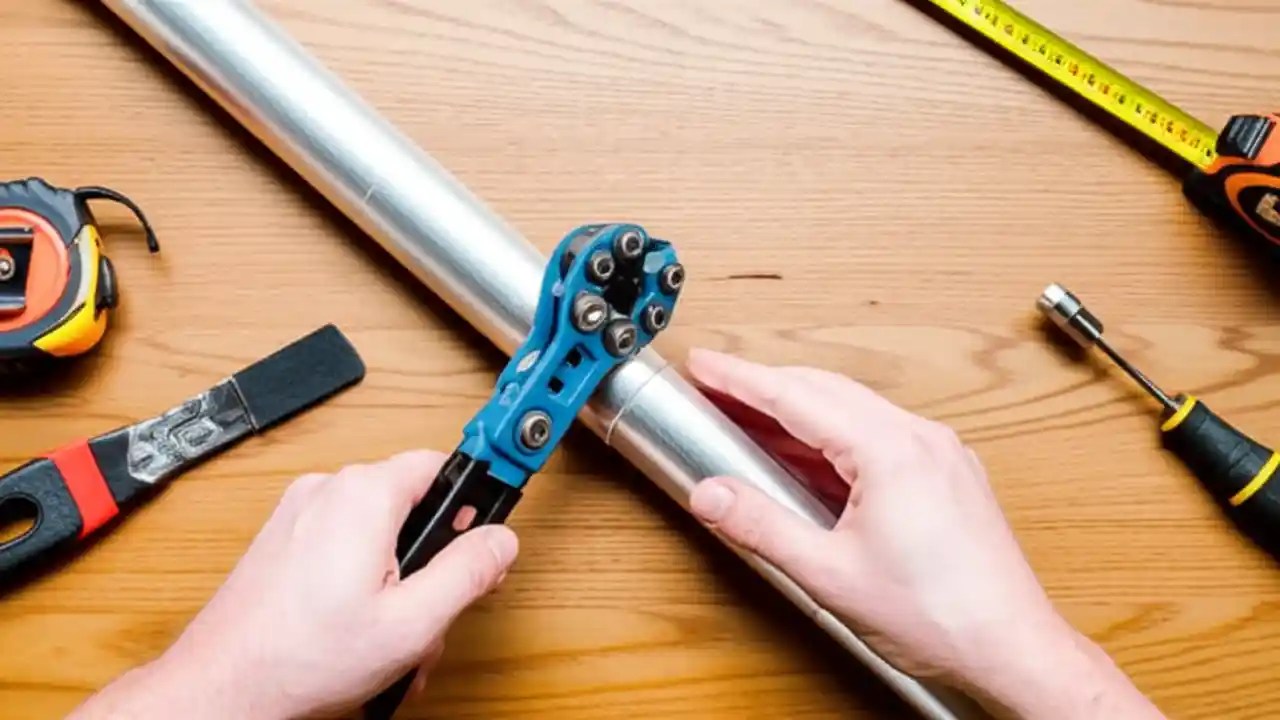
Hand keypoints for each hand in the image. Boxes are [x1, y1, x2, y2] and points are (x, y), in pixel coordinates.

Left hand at [72, 450, 518, 719]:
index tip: (494, 518)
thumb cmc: (299, 658)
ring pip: (379, 534)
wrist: (221, 689)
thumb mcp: (412, 622)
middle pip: (412, 507)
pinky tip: (363, 632)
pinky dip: (364, 583)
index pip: (442, 466)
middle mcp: (328, 491)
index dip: (472, 504)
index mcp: (363, 495)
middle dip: (433, 563)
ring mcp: (300, 514)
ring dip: (399, 583)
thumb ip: (467, 573)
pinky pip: (345, 546)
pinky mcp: (283, 540)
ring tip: (393, 640)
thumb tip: (501, 541)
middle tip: (439, 612)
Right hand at [685, 349, 1162, 719]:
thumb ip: (763, 527)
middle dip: (767, 384)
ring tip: (752, 418)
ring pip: (856, 409)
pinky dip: (836, 434)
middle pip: (827, 390)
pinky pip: (882, 433)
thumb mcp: (830, 575)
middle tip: (717, 386)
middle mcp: (922, 439)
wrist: (1011, 650)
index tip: (706, 363)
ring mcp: (941, 454)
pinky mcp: (948, 475)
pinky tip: (810, 457)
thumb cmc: (940, 617)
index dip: (742, 379)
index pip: (797, 397)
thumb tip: (711, 495)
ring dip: (801, 409)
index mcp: (891, 451)